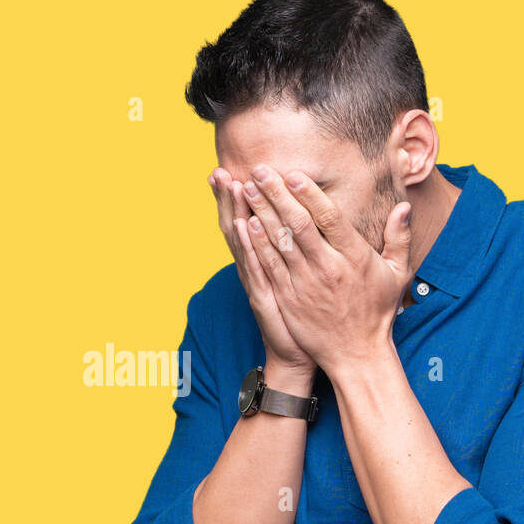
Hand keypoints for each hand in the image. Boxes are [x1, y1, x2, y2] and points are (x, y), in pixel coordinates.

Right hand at [209, 168, 314, 384]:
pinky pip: (255, 267)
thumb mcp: (298, 279)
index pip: (248, 222)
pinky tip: (244, 225)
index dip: (236, 199)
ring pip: (243, 243)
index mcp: (264, 261)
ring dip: (235, 212)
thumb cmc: (304, 316)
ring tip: (229, 186)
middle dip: (228, 199)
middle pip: (237, 227)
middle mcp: (254, 269)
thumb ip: (299, 250)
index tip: (230, 169)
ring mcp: (257, 282)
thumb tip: (304, 219)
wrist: (297, 354)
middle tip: (219, 171)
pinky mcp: (264, 297)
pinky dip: (248, 246)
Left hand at [238, 164, 412, 375]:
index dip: (309, 194)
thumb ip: (399, 239)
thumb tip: (402, 208)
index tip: (294, 174)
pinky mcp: (289, 299)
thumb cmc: (378, 312)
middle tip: (260, 170)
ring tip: (247, 188)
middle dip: (277, 194)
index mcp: (354, 257)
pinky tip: (245, 224)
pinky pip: (269, 266)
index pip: (329, 218)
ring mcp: (305, 285)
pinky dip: (256, 244)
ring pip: (279, 242)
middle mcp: (328, 269)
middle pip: (298, 224)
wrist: (356, 355)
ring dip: (261, 212)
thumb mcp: (397, 274)